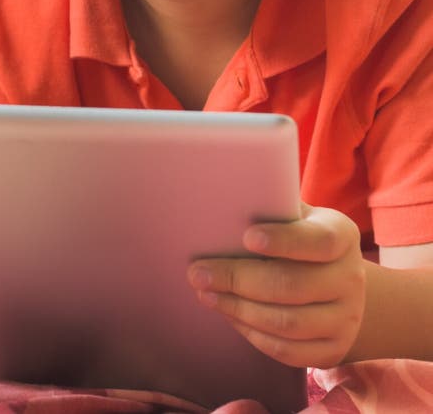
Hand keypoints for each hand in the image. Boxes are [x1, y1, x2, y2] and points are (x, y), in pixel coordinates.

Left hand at [187, 203, 365, 368]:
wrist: (339, 282)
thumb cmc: (302, 237)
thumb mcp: (298, 216)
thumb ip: (272, 208)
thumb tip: (227, 198)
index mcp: (342, 236)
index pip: (318, 240)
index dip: (284, 241)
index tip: (247, 237)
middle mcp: (351, 278)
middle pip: (292, 285)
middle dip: (238, 279)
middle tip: (198, 273)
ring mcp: (346, 318)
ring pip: (287, 323)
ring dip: (239, 309)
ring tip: (206, 294)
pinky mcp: (333, 349)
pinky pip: (288, 351)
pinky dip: (253, 334)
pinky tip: (230, 315)